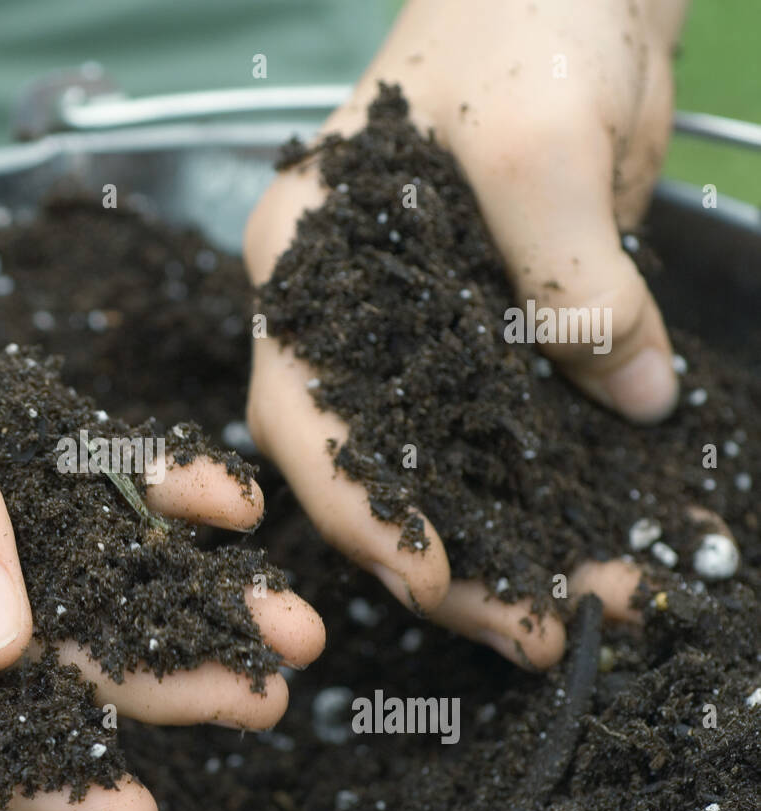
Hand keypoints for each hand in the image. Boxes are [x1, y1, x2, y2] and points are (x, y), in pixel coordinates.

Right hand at [243, 0, 688, 666]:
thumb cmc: (521, 22)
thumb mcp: (538, 149)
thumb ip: (573, 284)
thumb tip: (635, 401)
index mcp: (305, 264)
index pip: (301, 413)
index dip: (358, 509)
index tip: (437, 580)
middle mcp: (341, 312)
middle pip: (365, 462)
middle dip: (441, 555)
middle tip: (532, 626)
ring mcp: (410, 328)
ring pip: (437, 461)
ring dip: (505, 538)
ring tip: (579, 604)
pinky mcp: (482, 333)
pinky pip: (504, 428)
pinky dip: (549, 488)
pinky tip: (599, 534)